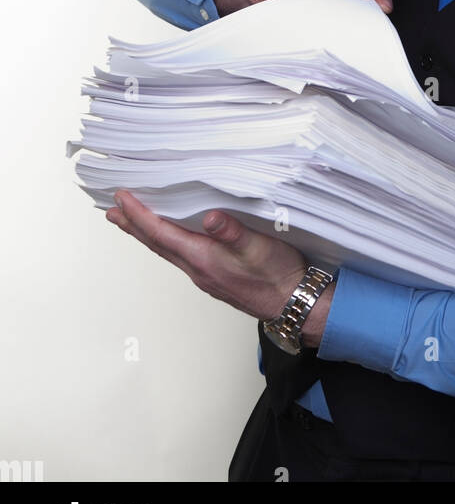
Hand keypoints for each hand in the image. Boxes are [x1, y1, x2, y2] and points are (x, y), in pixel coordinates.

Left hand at [105, 191, 309, 322]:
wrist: (293, 304)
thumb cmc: (279, 277)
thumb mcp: (259, 248)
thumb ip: (233, 232)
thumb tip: (210, 218)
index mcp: (203, 258)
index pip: (160, 233)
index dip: (138, 215)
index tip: (121, 199)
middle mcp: (197, 269)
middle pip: (156, 243)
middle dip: (133, 226)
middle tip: (112, 212)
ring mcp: (204, 275)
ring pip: (167, 250)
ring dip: (147, 234)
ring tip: (133, 222)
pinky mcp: (214, 276)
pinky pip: (181, 256)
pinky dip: (167, 242)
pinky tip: (172, 237)